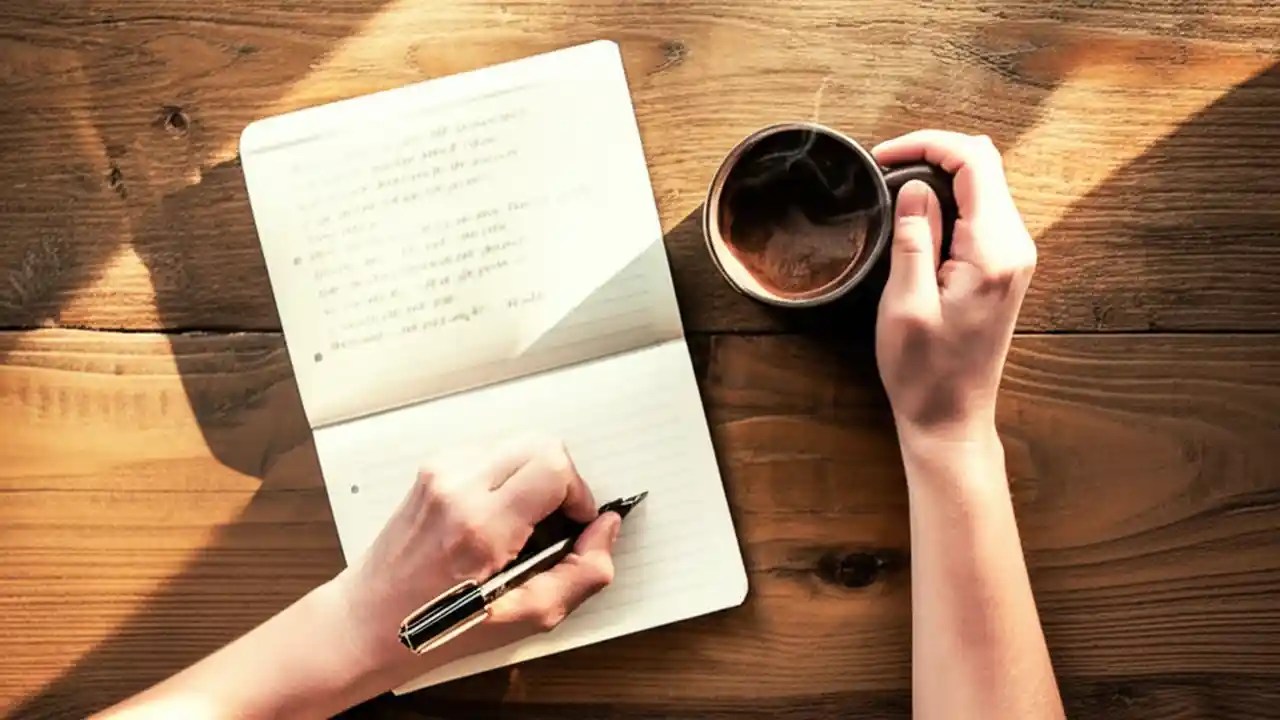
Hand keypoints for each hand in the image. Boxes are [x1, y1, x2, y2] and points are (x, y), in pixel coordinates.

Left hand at [332, 440, 620, 684]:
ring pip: (519, 443)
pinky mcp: (433, 468)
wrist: (369, 621)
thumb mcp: (525, 618)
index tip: (576, 522)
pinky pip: (492, 451)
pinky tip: (499, 512)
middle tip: (557, 519)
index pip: (553, 466)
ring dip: (535, 475)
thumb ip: (581, 573)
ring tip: (524, 520)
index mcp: (480, 526)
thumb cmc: (437, 627)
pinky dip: (508, 475)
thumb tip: (605, 530)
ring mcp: (440, 472)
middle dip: (563, 479)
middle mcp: (457, 487)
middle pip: (542, 443)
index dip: (579, 493)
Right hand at [871, 130, 1035, 445]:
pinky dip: (949, 201)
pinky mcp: (1003, 267)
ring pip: (984, 185)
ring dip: (940, 177)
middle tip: (884, 170)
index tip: (883, 156)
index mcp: (994, 251)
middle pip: (984, 165)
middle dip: (933, 154)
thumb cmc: (924, 371)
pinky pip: (981, 213)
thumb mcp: (905, 303)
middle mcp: (1014, 246)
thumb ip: (913, 238)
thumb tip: (914, 186)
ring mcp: (1013, 257)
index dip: (927, 144)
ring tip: (894, 191)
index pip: (975, 161)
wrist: (951, 418)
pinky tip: (917, 217)